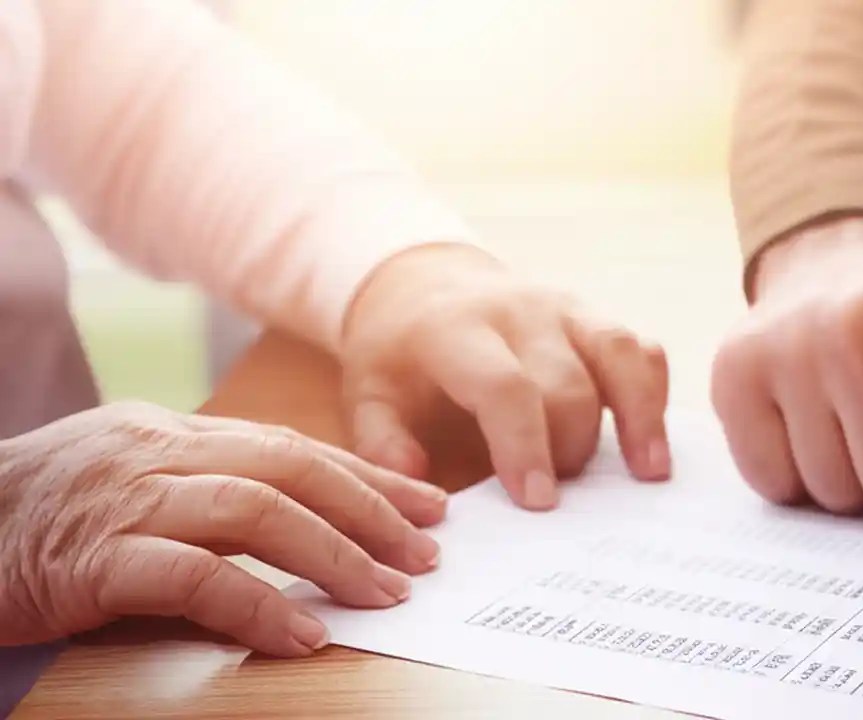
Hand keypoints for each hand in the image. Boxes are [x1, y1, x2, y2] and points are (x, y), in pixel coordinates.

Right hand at [0, 402, 446, 656]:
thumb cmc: (34, 519)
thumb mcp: (127, 484)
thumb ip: (202, 493)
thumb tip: (301, 526)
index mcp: (171, 433)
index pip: (293, 447)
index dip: (368, 477)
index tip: (428, 506)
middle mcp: (158, 452)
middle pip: (292, 467)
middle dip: (371, 510)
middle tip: (426, 552)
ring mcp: (127, 500)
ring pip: (257, 510)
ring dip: (334, 554)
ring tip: (386, 594)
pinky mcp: (95, 559)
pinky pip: (194, 577)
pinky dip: (258, 605)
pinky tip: (302, 635)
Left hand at [340, 244, 669, 510]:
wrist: (422, 284)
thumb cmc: (399, 356)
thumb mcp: (368, 393)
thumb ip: (382, 443)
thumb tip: (417, 488)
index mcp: (456, 330)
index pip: (505, 386)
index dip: (526, 445)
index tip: (538, 502)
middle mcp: (519, 311)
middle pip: (568, 383)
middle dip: (572, 447)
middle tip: (566, 503)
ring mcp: (566, 309)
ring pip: (619, 353)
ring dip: (639, 416)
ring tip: (648, 475)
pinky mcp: (595, 318)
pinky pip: (640, 349)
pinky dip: (655, 394)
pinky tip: (654, 446)